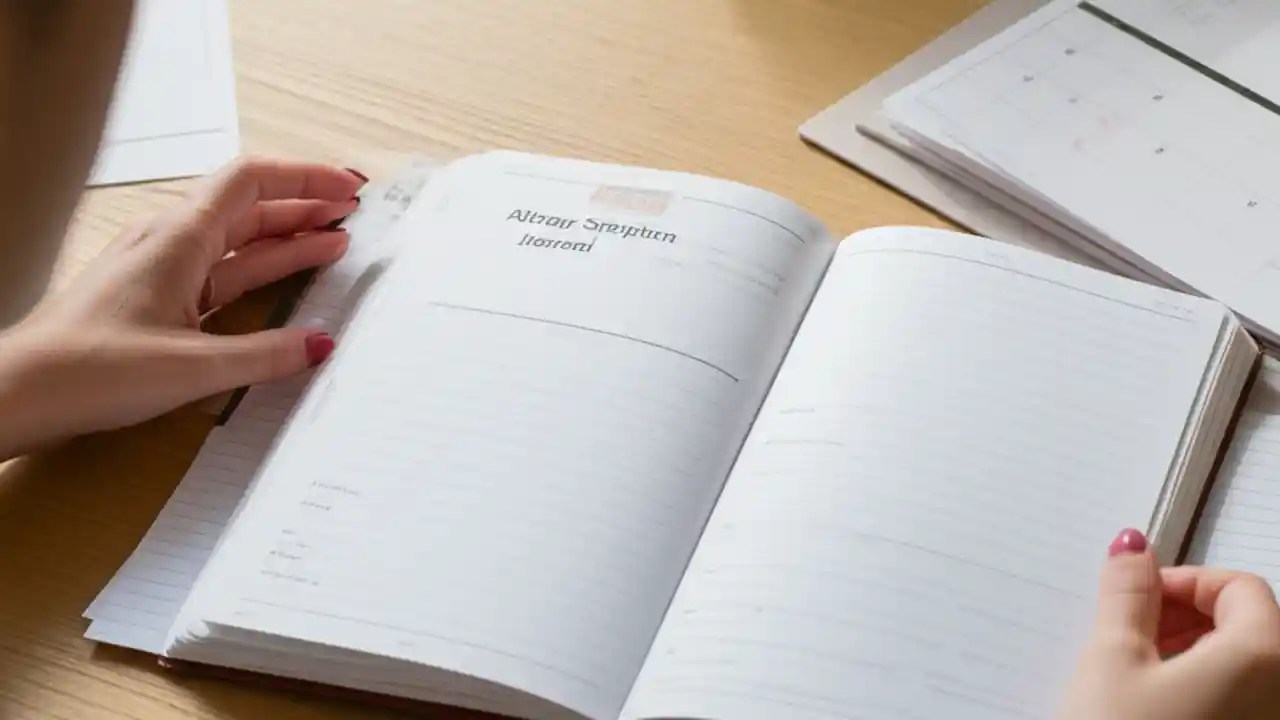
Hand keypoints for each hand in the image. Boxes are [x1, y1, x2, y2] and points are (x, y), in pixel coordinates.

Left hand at [0, 157, 367, 459]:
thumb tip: (320, 344)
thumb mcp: (192, 366)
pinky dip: (259, 272)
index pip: (252, 181)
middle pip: (250, 207)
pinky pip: (220, 273)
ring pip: (237, 242)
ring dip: (286, 239)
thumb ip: (265, 354)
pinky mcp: (155, 299)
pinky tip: (282, 285)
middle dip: (305, 205)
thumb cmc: (91, 370)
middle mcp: (170, 243)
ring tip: (334, 242)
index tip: (349, 188)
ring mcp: (161, 270)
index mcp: (180, 238)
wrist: (19, 393)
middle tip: (353, 213)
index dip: (305, 178)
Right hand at [1058, 529, 1279, 719]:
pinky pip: (1235, 697)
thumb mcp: (1113, 658)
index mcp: (1262, 657)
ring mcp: (1265, 719)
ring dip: (1189, 650)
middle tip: (1130, 631)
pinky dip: (1199, 684)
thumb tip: (1133, 547)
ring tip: (1133, 670)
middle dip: (1183, 615)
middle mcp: (1279, 692)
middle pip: (1244, 623)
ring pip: (1240, 663)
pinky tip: (1151, 703)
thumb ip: (1128, 594)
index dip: (1182, 581)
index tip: (1137, 595)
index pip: (1238, 587)